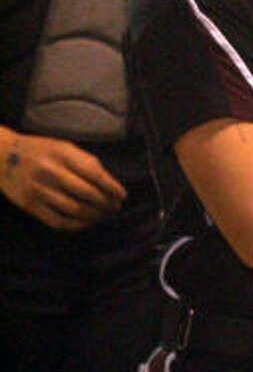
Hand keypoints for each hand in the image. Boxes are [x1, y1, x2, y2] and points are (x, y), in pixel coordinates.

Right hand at [0, 130, 125, 229]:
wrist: (2, 156)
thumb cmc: (40, 150)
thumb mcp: (63, 147)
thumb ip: (85, 162)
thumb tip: (110, 184)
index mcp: (62, 154)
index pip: (95, 173)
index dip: (111, 188)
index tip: (122, 196)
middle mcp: (51, 172)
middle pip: (87, 194)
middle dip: (106, 204)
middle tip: (114, 208)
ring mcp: (39, 190)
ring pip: (74, 210)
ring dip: (94, 216)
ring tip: (102, 215)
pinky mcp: (30, 205)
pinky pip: (58, 221)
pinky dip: (76, 225)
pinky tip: (85, 222)